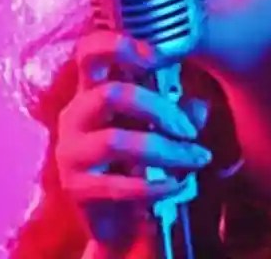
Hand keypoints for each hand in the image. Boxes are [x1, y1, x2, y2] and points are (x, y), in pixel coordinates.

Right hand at [54, 31, 212, 252]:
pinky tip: (178, 185)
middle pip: (110, 94)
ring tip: (195, 160)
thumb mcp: (161, 131)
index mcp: (91, 91)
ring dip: (165, 150)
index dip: (120, 45)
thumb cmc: (138, 164)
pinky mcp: (76, 187)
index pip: (89, 52)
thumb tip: (199, 107)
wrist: (117, 224)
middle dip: (159, 109)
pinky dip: (155, 185)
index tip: (158, 57)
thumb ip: (179, 114)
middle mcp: (75, 116)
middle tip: (190, 130)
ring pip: (116, 141)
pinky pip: (119, 184)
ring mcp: (71, 152)